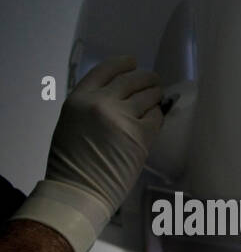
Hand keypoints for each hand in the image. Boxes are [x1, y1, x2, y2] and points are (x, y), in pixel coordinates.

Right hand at [8, 56, 163, 251]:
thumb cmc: (72, 162)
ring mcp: (122, 118)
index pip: (105, 70)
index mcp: (79, 98)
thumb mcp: (71, 122)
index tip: (133, 63)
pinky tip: (157, 117)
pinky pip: (156, 117)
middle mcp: (101, 102)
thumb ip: (91, 106)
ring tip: (158, 97)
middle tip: (154, 82)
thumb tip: (115, 97)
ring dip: (155, 95)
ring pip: (147, 96)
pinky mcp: (140, 135)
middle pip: (131, 80)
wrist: (80, 189)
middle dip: (146, 79)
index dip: (123, 64)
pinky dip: (158, 115)